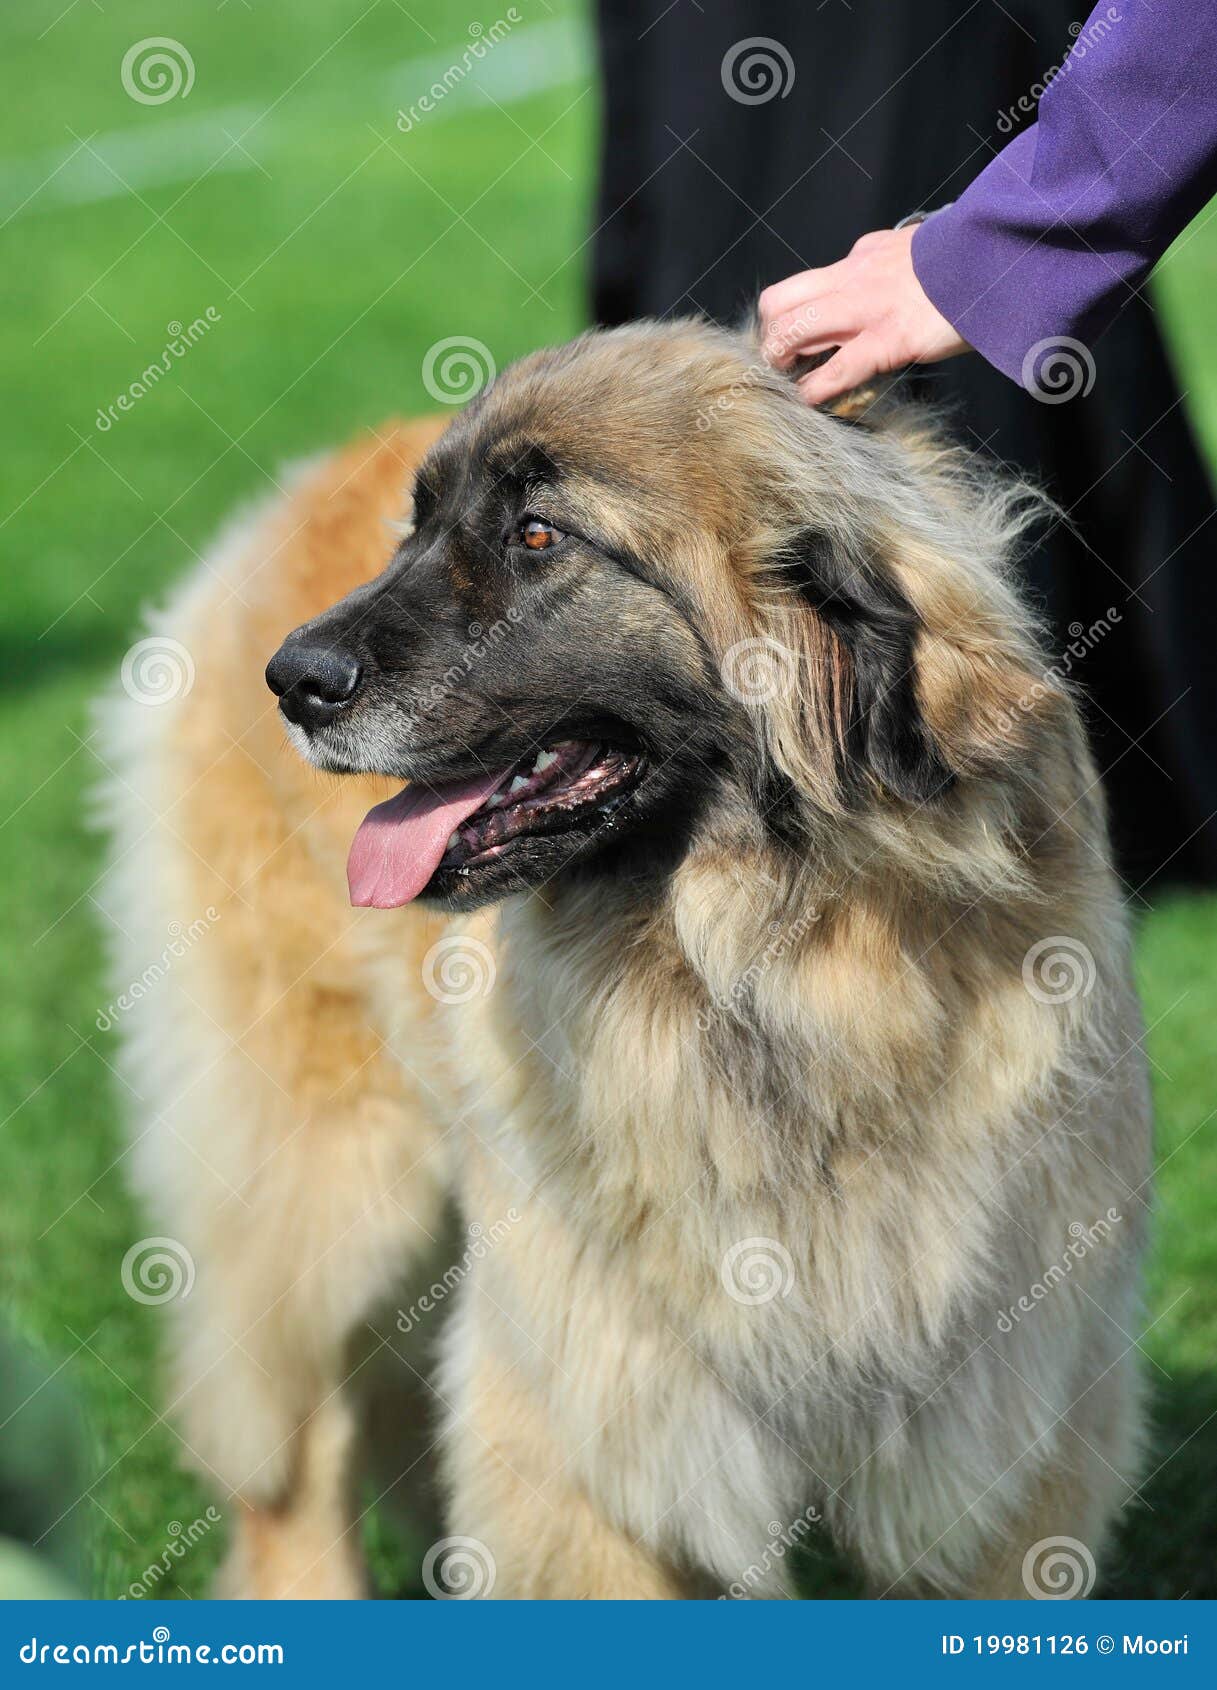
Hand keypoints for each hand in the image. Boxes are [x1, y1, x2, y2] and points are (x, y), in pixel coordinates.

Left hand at [758, 225, 970, 405]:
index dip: (789, 317)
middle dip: (769, 339)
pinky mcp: (890, 337)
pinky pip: (836, 369)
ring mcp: (868, 306)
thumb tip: (884, 287)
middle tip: (777, 366)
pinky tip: (808, 401)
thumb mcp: (920, 254)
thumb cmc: (970, 262)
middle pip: (781, 302)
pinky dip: (814, 390)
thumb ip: (892, 270)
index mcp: (863, 256)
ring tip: (785, 384)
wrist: (1003, 254)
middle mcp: (854, 276)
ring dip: (779, 362)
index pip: (806, 285)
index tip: (791, 342)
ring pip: (794, 330)